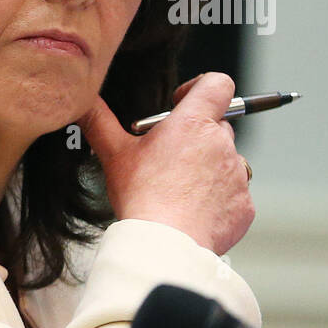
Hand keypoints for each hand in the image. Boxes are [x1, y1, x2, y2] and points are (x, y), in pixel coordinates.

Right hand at [78, 72, 254, 255]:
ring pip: (226, 162)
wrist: (166, 244)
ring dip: (208, 169)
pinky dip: (217, 200)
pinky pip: (233, 194)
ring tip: (178, 191)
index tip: (181, 104)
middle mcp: (222, 143)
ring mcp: (237, 175)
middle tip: (167, 160)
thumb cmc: (142, 198)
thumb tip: (84, 102)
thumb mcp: (113, 154)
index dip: (200, 88)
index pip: (217, 84)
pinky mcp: (244, 204)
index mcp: (193, 123)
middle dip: (196, 138)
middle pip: (217, 126)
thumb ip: (99, 121)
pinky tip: (192, 211)